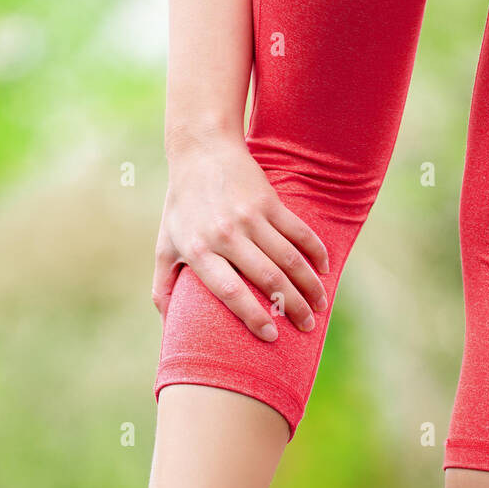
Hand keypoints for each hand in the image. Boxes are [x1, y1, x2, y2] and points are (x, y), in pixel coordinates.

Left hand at [153, 130, 329, 340]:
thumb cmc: (181, 207)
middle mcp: (226, 234)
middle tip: (306, 329)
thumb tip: (168, 330)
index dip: (252, 316)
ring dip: (309, 286)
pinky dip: (316, 252)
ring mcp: (250, 216)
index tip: (271, 336)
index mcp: (200, 251)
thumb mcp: (165, 246)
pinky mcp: (269, 201)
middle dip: (292, 308)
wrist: (200, 151)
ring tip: (319, 307)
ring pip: (289, 259)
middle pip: (267, 279)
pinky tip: (325, 271)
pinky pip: (299, 232)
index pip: (230, 291)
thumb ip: (163, 288)